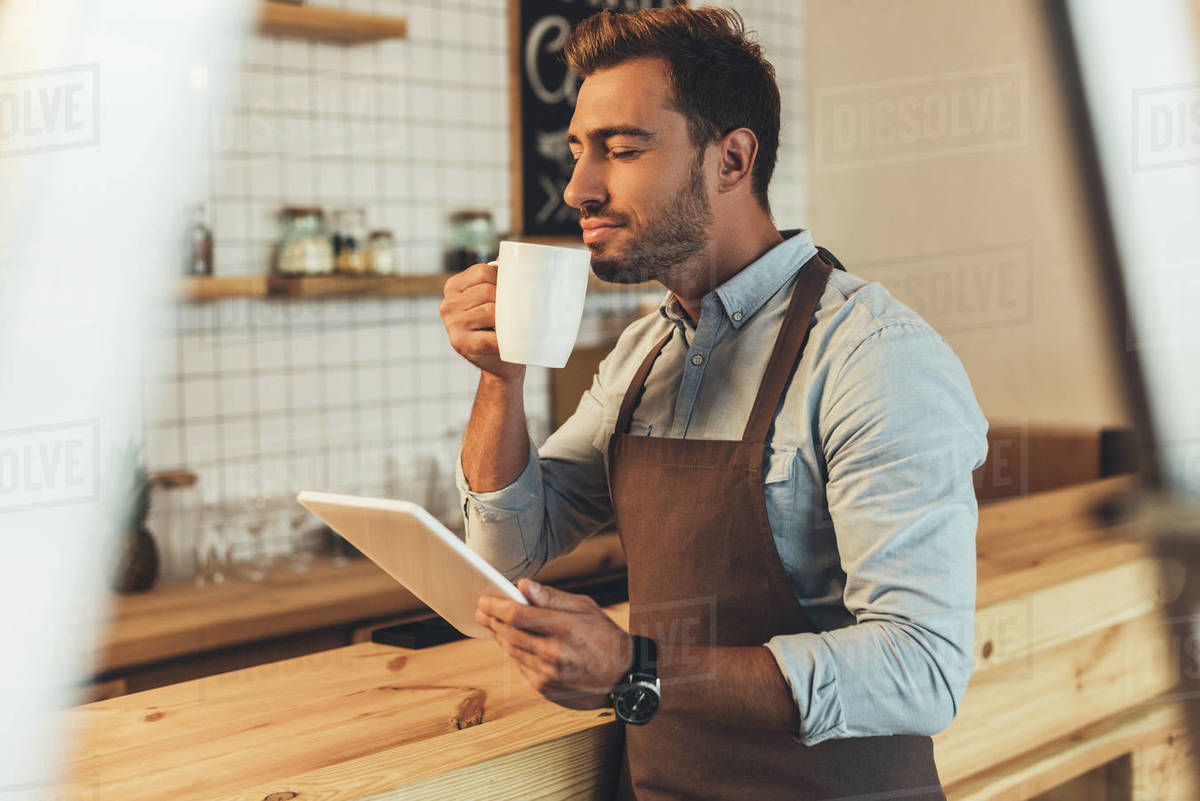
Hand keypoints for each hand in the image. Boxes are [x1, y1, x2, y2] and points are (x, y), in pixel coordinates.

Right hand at [439, 261, 525, 381]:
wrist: (500, 364)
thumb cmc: (500, 326)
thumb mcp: (494, 298)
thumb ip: (498, 278)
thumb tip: (514, 256)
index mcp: (453, 288)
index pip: (483, 271)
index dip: (504, 279)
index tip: (513, 292)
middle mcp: (447, 305)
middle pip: (488, 291)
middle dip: (508, 301)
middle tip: (518, 313)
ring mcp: (451, 324)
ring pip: (491, 311)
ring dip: (508, 320)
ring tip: (512, 326)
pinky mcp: (460, 343)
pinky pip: (490, 336)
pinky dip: (504, 339)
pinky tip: (508, 342)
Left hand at [476, 578, 632, 709]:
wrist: (624, 678)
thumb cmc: (605, 636)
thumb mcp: (585, 608)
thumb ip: (551, 597)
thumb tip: (522, 585)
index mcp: (564, 628)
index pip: (518, 615)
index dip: (495, 606)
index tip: (483, 599)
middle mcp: (553, 654)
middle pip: (509, 634)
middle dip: (491, 620)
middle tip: (481, 610)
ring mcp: (548, 674)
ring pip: (512, 652)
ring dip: (499, 636)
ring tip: (492, 623)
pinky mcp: (546, 689)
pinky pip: (521, 667)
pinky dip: (514, 653)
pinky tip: (512, 642)